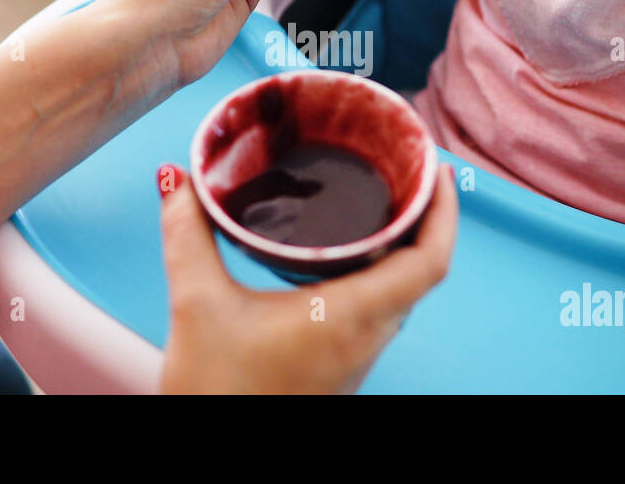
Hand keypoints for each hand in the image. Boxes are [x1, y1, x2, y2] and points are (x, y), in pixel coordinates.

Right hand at [155, 163, 456, 393]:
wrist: (212, 459)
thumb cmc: (216, 396)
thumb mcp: (196, 304)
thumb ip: (187, 235)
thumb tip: (178, 180)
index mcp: (349, 317)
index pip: (429, 260)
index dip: (446, 211)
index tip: (438, 170)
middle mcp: (365, 338)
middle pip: (422, 270)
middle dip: (426, 217)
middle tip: (411, 171)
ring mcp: (356, 355)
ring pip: (400, 292)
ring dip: (402, 246)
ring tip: (385, 201)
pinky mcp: (339, 365)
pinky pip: (377, 310)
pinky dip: (377, 272)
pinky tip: (346, 254)